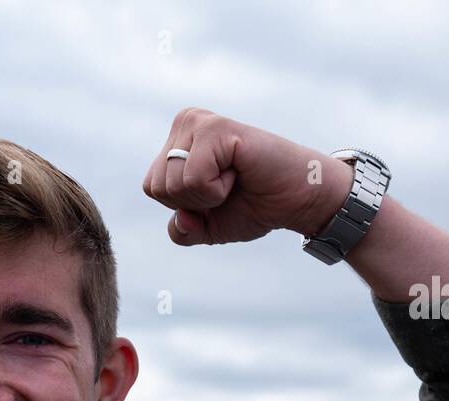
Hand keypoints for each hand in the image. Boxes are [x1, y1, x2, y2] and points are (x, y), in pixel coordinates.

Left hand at [141, 107, 353, 245]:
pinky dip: (216, 190)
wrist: (296, 199)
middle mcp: (185, 123)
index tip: (217, 193)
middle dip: (193, 203)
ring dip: (207, 196)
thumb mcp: (205, 227)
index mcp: (176, 142)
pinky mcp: (216, 128)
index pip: (152, 188)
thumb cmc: (253, 206)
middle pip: (157, 187)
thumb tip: (180, 219)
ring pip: (173, 184)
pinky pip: (193, 178)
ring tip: (234, 177)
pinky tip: (239, 172)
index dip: (183, 207)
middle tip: (228, 186)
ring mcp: (198, 122)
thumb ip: (181, 230)